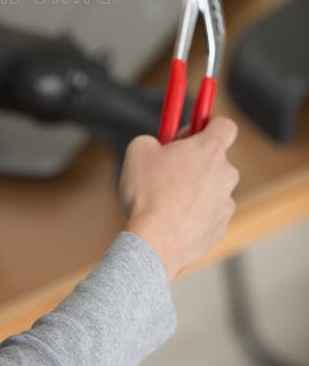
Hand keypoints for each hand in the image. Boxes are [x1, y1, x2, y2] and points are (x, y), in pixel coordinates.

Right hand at [118, 116, 239, 280]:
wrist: (155, 242)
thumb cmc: (147, 193)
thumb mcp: (139, 149)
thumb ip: (155, 139)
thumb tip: (159, 146)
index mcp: (210, 150)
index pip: (225, 125)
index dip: (208, 123)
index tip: (191, 130)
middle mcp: (225, 174)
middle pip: (216, 158)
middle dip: (195, 159)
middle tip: (169, 165)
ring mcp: (225, 204)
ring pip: (211, 187)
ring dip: (194, 188)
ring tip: (164, 199)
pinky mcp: (220, 228)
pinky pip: (208, 212)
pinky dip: (193, 212)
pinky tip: (170, 219)